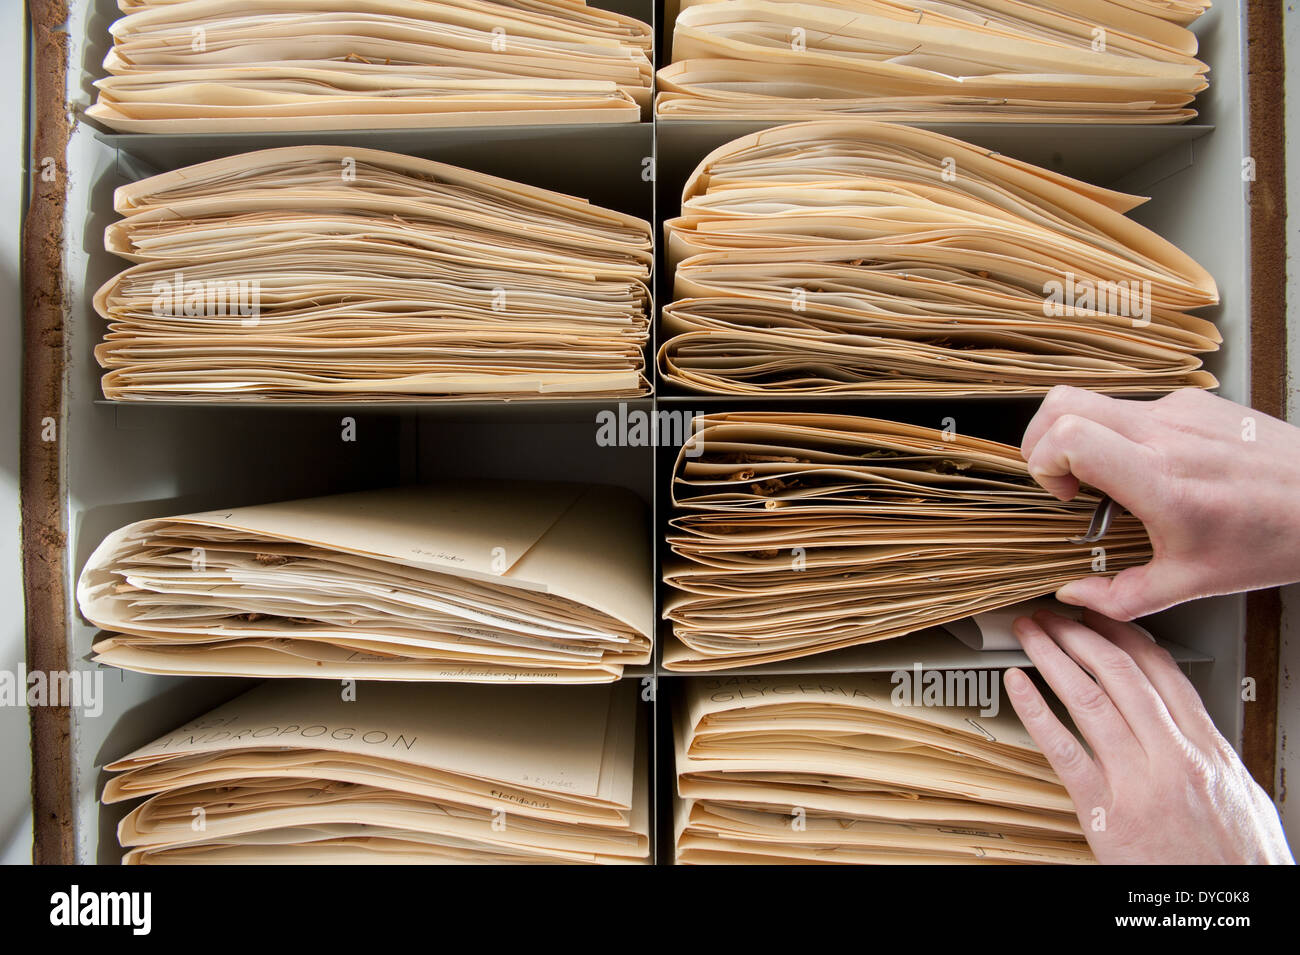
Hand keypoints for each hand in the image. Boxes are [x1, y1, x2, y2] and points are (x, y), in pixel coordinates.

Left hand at [1004, 609, 1292, 864]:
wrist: (1228, 912)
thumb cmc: (1237, 863)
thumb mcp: (1238, 797)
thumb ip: (1208, 755)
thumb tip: (1191, 727)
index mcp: (1207, 750)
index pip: (1162, 672)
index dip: (1125, 636)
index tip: (1100, 617)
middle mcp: (1173, 757)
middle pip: (1120, 674)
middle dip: (1081, 635)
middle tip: (1054, 616)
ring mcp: (1137, 782)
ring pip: (1088, 700)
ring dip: (1053, 657)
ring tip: (1030, 634)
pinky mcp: (1104, 812)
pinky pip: (1063, 750)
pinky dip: (1035, 712)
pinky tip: (1016, 685)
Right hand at [1021, 386, 1299, 619]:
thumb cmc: (1275, 536)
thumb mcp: (1194, 581)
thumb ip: (1122, 596)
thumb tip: (1077, 595)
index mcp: (1160, 480)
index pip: (1069, 437)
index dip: (1043, 461)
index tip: (1061, 492)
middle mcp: (1166, 434)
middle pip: (1064, 403)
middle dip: (1041, 439)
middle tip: (1058, 474)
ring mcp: (1180, 410)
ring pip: (1096, 401)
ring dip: (1084, 437)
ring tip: (1109, 476)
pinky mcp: (1195, 402)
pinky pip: (1135, 407)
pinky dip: (1124, 435)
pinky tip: (1150, 467)